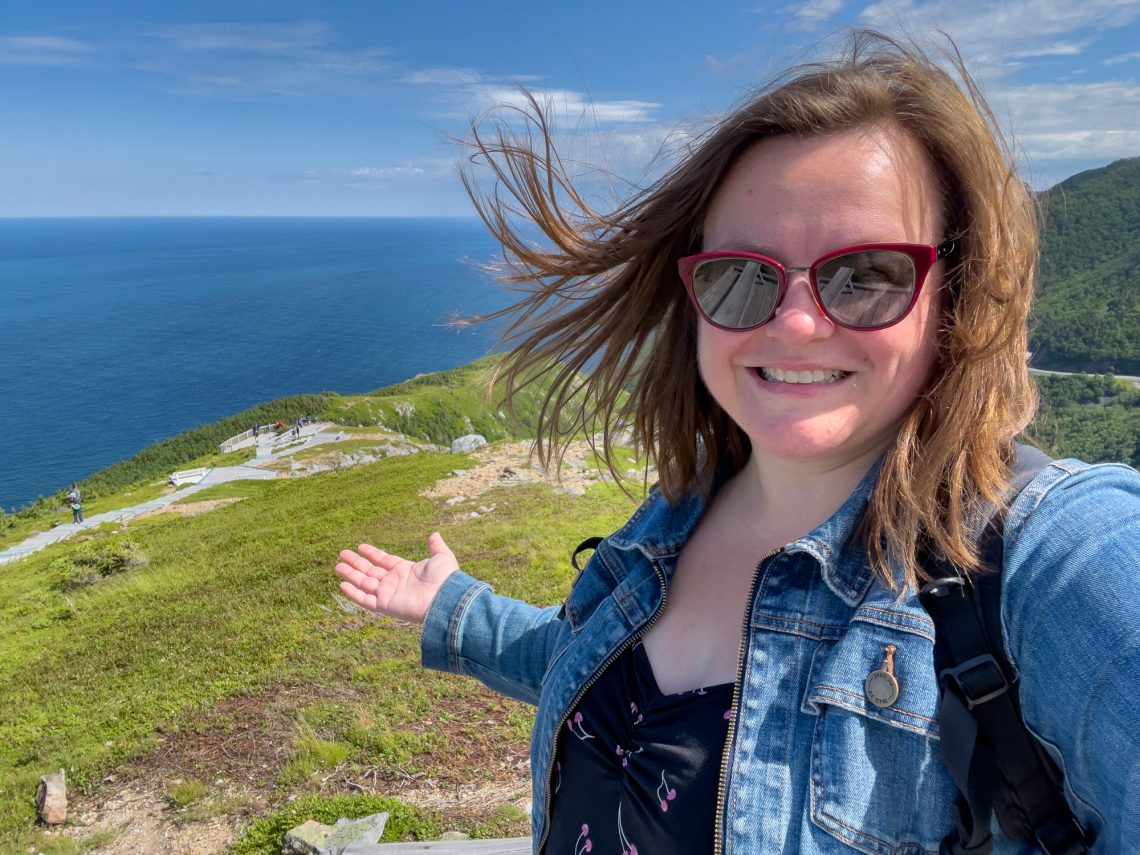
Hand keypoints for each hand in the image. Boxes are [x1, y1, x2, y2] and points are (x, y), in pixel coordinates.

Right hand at [335, 532, 458, 623]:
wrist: (446, 599)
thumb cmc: (445, 578)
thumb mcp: (441, 556)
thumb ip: (436, 546)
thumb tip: (434, 534)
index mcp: (406, 570)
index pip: (384, 560)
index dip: (372, 554)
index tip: (360, 547)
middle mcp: (395, 582)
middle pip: (370, 570)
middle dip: (356, 563)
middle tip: (342, 554)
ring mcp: (389, 594)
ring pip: (364, 582)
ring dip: (351, 575)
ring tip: (337, 565)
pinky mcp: (385, 605)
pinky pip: (365, 599)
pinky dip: (353, 593)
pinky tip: (342, 584)